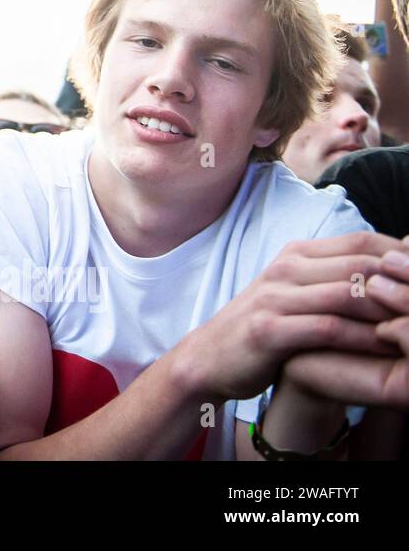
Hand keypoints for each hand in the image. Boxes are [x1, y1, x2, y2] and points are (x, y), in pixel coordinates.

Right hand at [280, 247, 408, 407]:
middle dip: (404, 283)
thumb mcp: (297, 294)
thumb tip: (390, 270)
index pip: (363, 242)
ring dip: (391, 311)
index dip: (403, 256)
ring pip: (349, 295)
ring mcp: (275, 298)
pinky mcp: (268, 331)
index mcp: (296, 255)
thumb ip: (335, 279)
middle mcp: (286, 269)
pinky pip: (329, 329)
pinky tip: (388, 348)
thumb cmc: (266, 327)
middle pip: (361, 265)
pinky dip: (364, 338)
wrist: (209, 357)